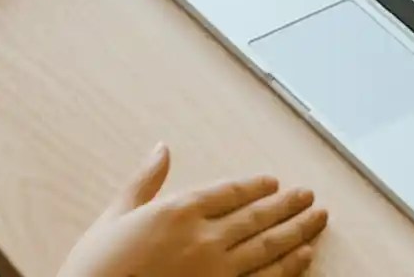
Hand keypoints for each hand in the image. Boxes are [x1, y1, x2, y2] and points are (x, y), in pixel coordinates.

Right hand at [58, 144, 327, 276]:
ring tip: (318, 218)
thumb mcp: (114, 219)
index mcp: (177, 211)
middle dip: (288, 205)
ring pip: (269, 246)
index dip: (256, 187)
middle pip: (257, 216)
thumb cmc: (95, 270)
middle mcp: (203, 238)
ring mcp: (216, 271)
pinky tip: (305, 255)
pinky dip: (289, 266)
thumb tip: (161, 148)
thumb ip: (144, 182)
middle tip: (310, 196)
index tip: (275, 183)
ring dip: (298, 230)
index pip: (229, 192)